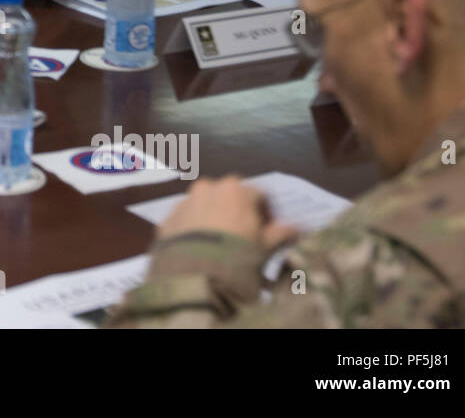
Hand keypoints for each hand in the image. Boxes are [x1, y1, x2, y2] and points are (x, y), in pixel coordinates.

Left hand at [155, 176, 296, 250]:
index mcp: (236, 190)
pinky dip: (192, 228)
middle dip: (236, 210)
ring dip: (212, 216)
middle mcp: (208, 187)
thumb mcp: (264, 248)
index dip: (266, 212)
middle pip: (228, 194)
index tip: (268, 230)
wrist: (193, 276)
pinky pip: (185, 219)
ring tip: (218, 242)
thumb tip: (297, 227)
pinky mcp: (167, 218)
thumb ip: (280, 233)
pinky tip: (197, 248)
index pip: (259, 194)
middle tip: (242, 234)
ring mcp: (184, 201)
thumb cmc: (237, 258)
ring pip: (203, 204)